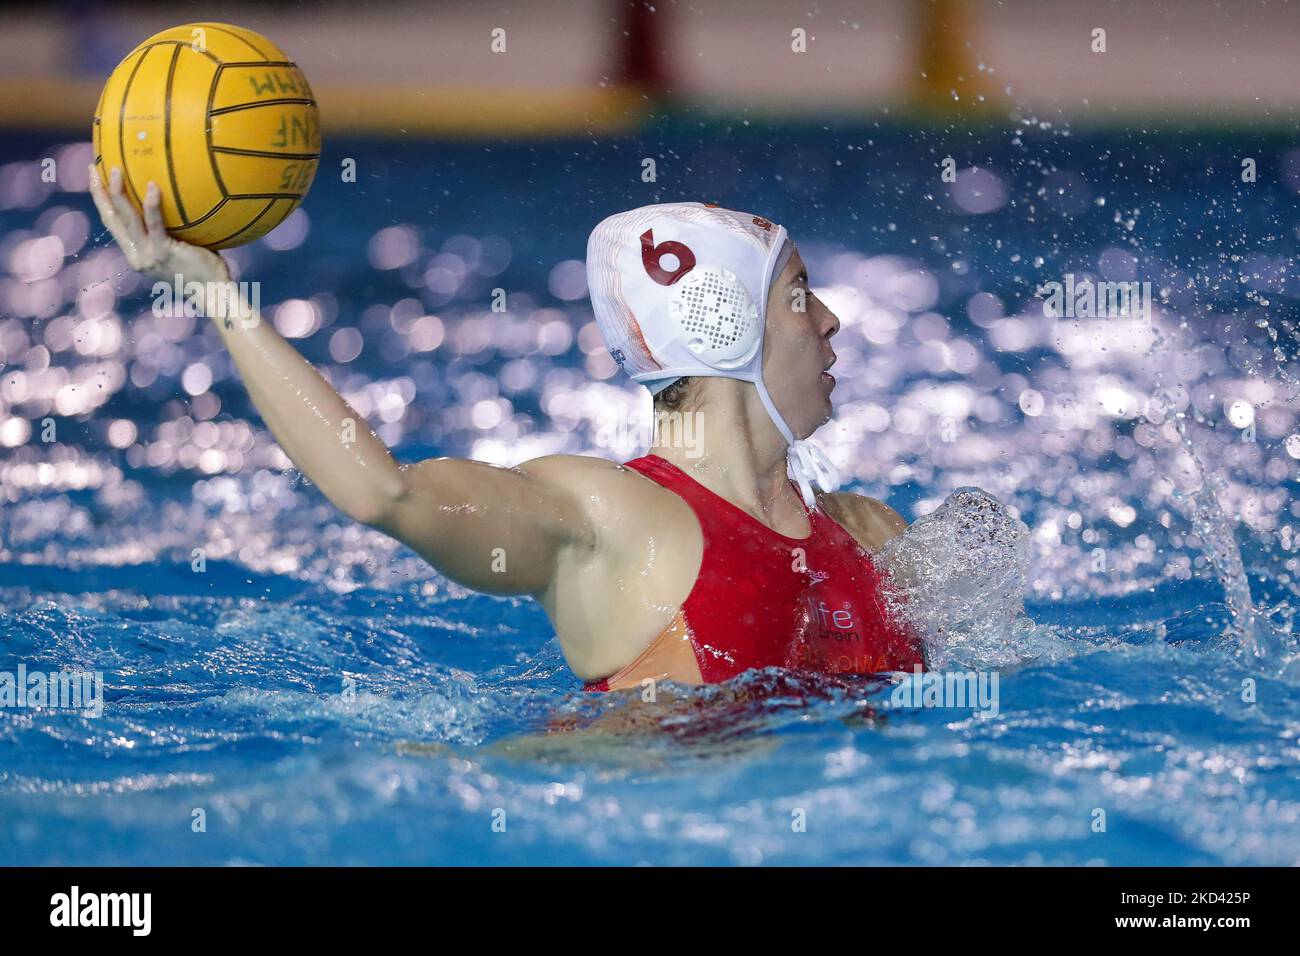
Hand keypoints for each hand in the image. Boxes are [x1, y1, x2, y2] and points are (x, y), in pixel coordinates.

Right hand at [88, 165, 229, 284]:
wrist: (214, 294)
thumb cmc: (205, 270)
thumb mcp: (180, 248)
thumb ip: (170, 231)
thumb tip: (177, 200)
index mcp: (137, 255)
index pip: (113, 224)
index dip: (101, 201)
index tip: (95, 178)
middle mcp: (138, 256)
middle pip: (110, 219)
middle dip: (98, 192)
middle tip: (93, 167)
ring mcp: (149, 255)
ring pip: (126, 219)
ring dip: (117, 193)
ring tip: (115, 169)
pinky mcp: (164, 253)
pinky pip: (155, 224)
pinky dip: (152, 205)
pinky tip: (153, 186)